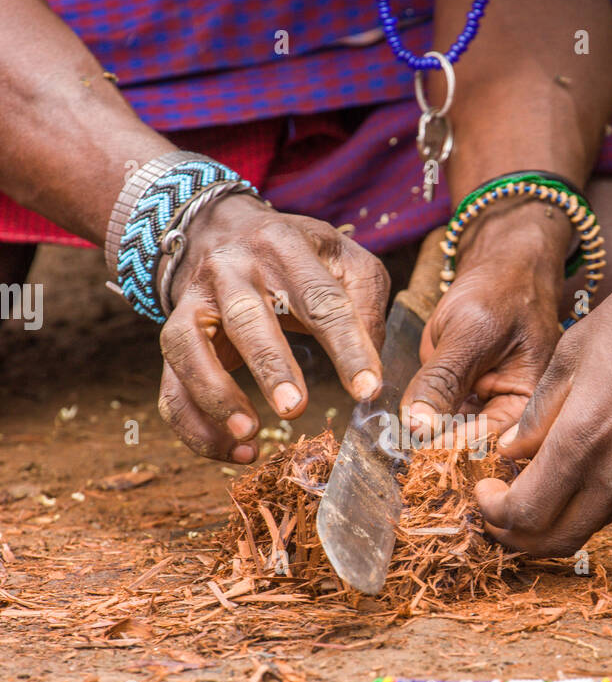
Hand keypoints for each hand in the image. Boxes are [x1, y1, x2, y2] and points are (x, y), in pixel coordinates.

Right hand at [156, 194, 389, 461]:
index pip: (320, 298)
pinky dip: (194, 425)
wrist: (216, 228)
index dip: (347, 346)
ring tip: (249, 437)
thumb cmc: (293, 255)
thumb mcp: (339, 256)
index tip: (368, 391)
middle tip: (295, 409)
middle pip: (246, 317)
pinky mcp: (172, 336)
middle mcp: (231, 270)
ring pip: (188, 348)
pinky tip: (233, 452)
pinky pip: (170, 385)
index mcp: (283, 247)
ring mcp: (193, 302)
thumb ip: (363, 299)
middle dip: (270, 365)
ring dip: (216, 397)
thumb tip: (371, 357)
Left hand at [401, 201, 566, 435]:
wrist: (500, 265)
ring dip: (426, 440)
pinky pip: (438, 417)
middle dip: (441, 453)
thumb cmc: (501, 290)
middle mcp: (512, 413)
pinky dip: (421, 421)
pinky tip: (400, 431)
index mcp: (534, 404)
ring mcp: (483, 405)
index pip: (499, 442)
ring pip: (452, 436)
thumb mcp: (472, 331)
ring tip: (399, 448)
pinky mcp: (460, 396)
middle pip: (476, 448)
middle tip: (407, 455)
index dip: (464, 451)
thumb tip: (417, 426)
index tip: (428, 456)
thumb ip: (444, 378)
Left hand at [475, 254, 611, 554]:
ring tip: (530, 487)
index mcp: (585, 439)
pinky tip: (573, 470)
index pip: (525, 514)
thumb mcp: (572, 352)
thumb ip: (538, 412)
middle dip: (518, 534)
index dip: (494, 513)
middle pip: (557, 540)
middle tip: (498, 507)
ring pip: (591, 526)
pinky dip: (587, 502)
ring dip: (553, 521)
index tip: (483, 490)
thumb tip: (512, 451)